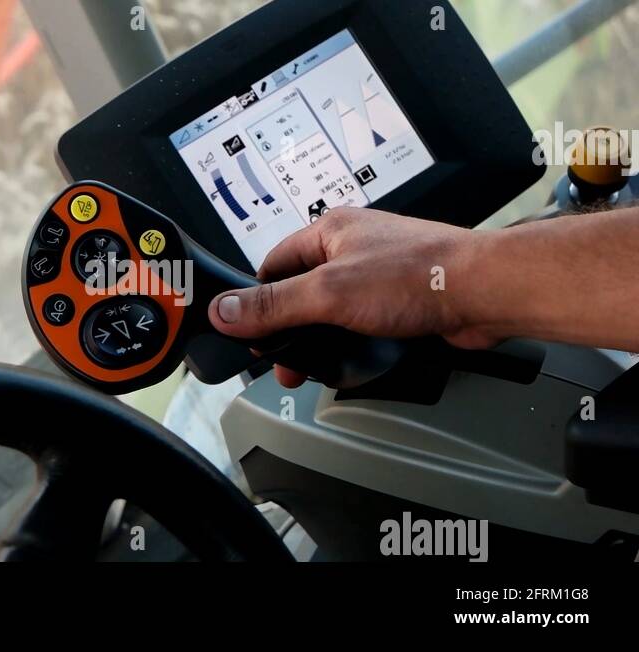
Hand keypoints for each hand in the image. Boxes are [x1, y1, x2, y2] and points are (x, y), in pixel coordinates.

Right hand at [207, 207, 496, 387]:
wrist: (485, 292)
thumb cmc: (418, 275)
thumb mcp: (328, 293)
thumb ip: (273, 305)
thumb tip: (222, 310)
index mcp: (330, 231)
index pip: (272, 266)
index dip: (256, 301)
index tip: (249, 333)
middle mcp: (353, 248)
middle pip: (300, 292)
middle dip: (289, 330)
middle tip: (283, 363)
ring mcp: (378, 274)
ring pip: (332, 312)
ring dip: (320, 340)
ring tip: (314, 368)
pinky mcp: (400, 300)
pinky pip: (361, 324)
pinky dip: (351, 344)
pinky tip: (351, 361)